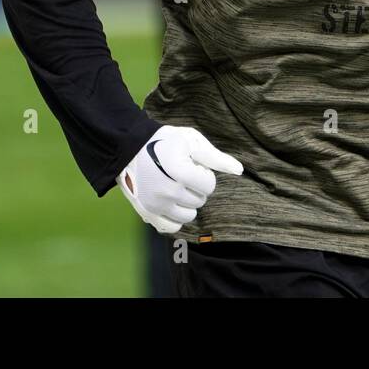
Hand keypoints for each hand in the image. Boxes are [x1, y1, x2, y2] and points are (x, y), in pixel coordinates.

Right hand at [119, 125, 242, 233]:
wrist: (129, 148)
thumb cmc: (164, 141)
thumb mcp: (191, 141)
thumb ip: (215, 157)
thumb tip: (239, 171)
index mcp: (179, 172)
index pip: (209, 186)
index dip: (203, 173)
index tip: (191, 164)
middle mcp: (167, 191)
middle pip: (200, 201)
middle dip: (196, 187)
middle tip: (181, 173)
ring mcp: (156, 204)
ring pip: (189, 216)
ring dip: (187, 203)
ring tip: (176, 186)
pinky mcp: (147, 213)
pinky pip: (171, 227)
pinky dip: (175, 217)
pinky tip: (171, 202)